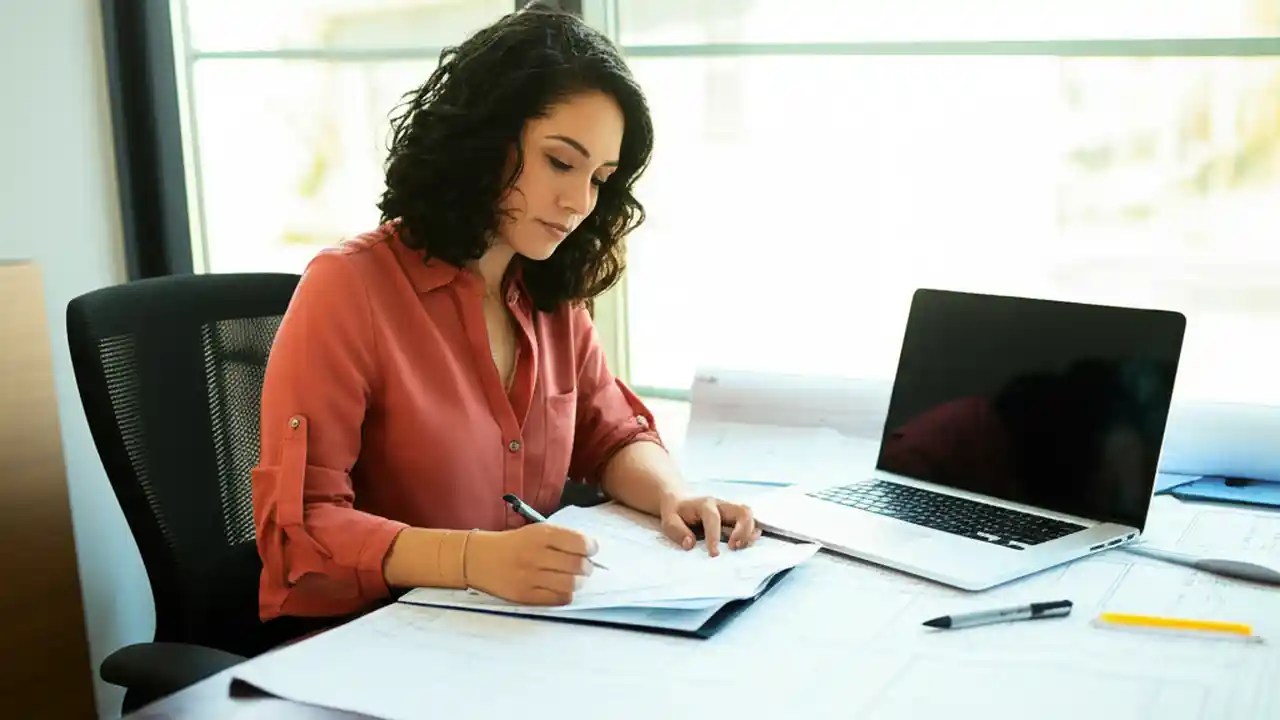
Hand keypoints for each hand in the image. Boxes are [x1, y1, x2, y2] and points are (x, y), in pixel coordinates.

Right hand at [464, 524, 597, 605]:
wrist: (479, 559)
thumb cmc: (514, 544)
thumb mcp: (536, 531)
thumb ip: (562, 538)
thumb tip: (590, 551)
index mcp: (541, 534)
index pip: (579, 542)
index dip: (591, 548)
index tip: (591, 550)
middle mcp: (536, 555)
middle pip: (578, 565)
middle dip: (587, 567)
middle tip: (584, 567)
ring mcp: (530, 577)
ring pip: (571, 584)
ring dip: (579, 582)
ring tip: (573, 578)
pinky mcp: (526, 596)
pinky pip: (558, 599)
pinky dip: (565, 594)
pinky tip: (560, 588)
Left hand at [658, 495, 761, 556]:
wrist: (679, 501)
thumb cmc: (675, 514)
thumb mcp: (669, 522)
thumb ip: (678, 532)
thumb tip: (690, 543)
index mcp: (704, 505)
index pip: (713, 518)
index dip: (714, 536)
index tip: (714, 554)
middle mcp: (721, 505)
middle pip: (742, 511)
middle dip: (743, 530)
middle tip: (733, 547)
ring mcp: (730, 510)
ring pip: (749, 515)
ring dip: (749, 532)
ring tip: (739, 547)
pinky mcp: (734, 517)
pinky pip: (750, 521)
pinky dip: (752, 533)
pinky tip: (748, 544)